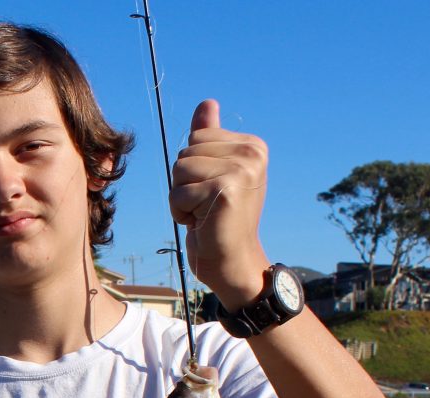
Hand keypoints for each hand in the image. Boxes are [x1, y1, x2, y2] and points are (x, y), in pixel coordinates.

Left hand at [169, 99, 269, 310]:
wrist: (232, 262)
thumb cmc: (219, 221)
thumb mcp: (214, 173)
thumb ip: (210, 139)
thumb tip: (207, 103)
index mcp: (252, 145)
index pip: (197, 137)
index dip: (193, 168)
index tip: (212, 191)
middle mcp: (252, 154)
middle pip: (185, 153)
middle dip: (185, 184)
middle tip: (207, 207)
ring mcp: (241, 172)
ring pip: (179, 171)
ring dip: (182, 198)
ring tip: (204, 214)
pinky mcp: (225, 191)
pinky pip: (178, 194)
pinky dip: (181, 213)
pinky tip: (202, 224)